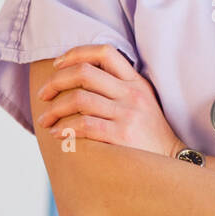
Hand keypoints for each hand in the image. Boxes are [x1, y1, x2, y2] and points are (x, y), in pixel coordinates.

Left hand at [35, 44, 183, 158]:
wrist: (172, 163)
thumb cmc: (149, 134)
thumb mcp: (142, 101)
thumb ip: (118, 86)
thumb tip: (77, 77)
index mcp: (136, 82)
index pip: (105, 52)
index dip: (76, 53)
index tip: (57, 65)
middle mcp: (132, 94)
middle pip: (84, 73)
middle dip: (56, 82)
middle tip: (43, 95)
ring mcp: (128, 114)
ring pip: (79, 99)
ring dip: (55, 109)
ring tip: (45, 120)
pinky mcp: (122, 137)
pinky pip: (85, 125)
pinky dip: (66, 128)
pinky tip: (58, 134)